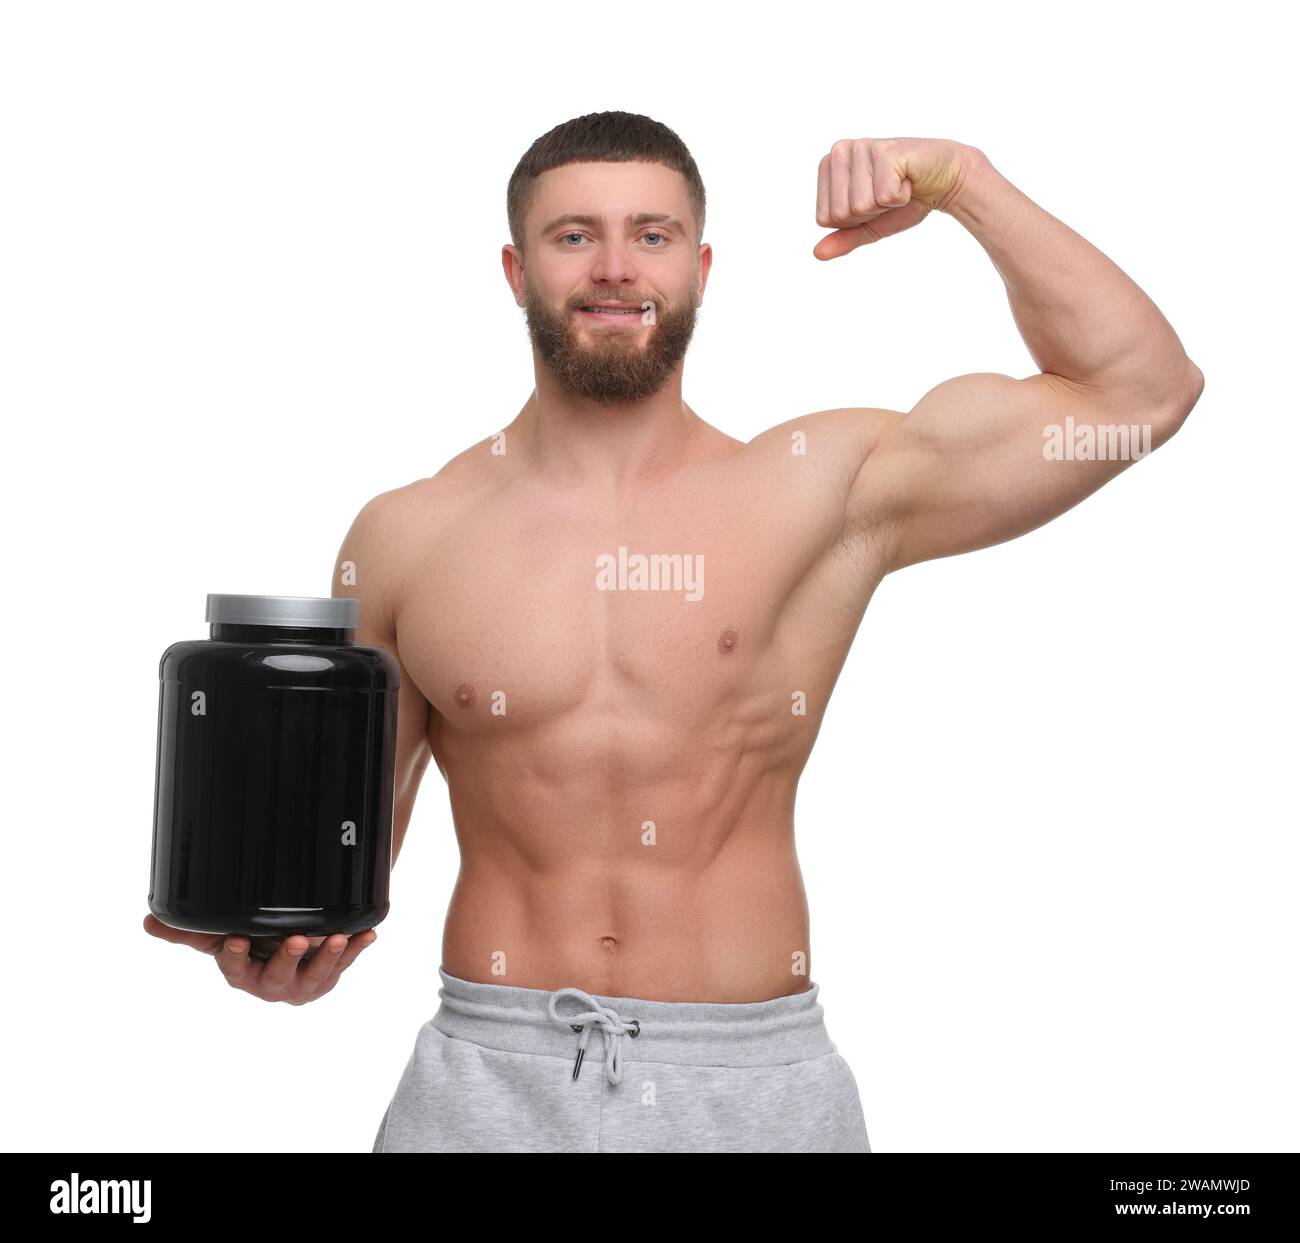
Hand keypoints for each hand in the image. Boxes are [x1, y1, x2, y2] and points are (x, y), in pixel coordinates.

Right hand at [143, 912, 376, 1004]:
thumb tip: (149, 922)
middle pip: (278, 975)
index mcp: (242, 974)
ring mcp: (302, 983)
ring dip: (328, 956)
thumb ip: (190, 931)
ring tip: (336, 937)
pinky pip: (345, 962)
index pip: (235, 968)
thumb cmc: (249, 946)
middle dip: (287, 958)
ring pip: (316, 973)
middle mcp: (272, 984)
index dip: (236, 956)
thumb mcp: (219, 938)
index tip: (238, 939)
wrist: (285, 957)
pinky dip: (356, 948)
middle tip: (295, 940)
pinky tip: (367, 934)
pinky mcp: (328, 976)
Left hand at [814, 137, 977, 259]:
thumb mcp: (870, 224)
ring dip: (886, 204)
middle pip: (841, 213)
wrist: (943, 180)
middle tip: (887, 193)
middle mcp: (839, 151)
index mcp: (828, 166)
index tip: (874, 201)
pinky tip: (908, 179)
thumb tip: (817, 254)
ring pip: (860, 205)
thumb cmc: (904, 200)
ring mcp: (861, 147)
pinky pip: (884, 196)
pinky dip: (901, 197)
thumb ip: (844, 238)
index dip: (855, 220)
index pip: (825, 218)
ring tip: (897, 184)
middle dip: (870, 213)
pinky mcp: (884, 150)